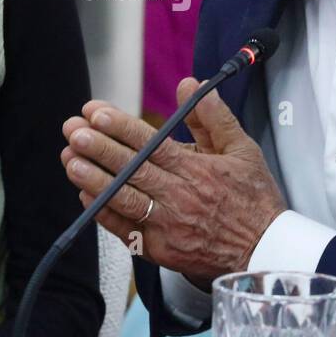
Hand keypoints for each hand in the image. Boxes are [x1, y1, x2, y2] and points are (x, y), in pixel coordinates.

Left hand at [61, 77, 286, 286]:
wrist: (264, 253)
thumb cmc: (254, 199)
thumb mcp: (243, 150)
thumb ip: (213, 116)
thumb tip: (190, 84)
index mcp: (196, 170)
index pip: (150, 143)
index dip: (120, 127)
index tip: (95, 112)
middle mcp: (179, 196)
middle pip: (131, 168)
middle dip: (98, 148)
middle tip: (74, 131)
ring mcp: (167, 226)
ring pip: (124, 199)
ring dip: (94, 179)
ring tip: (71, 160)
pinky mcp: (160, 251)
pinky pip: (125, 230)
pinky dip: (104, 213)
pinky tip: (86, 195)